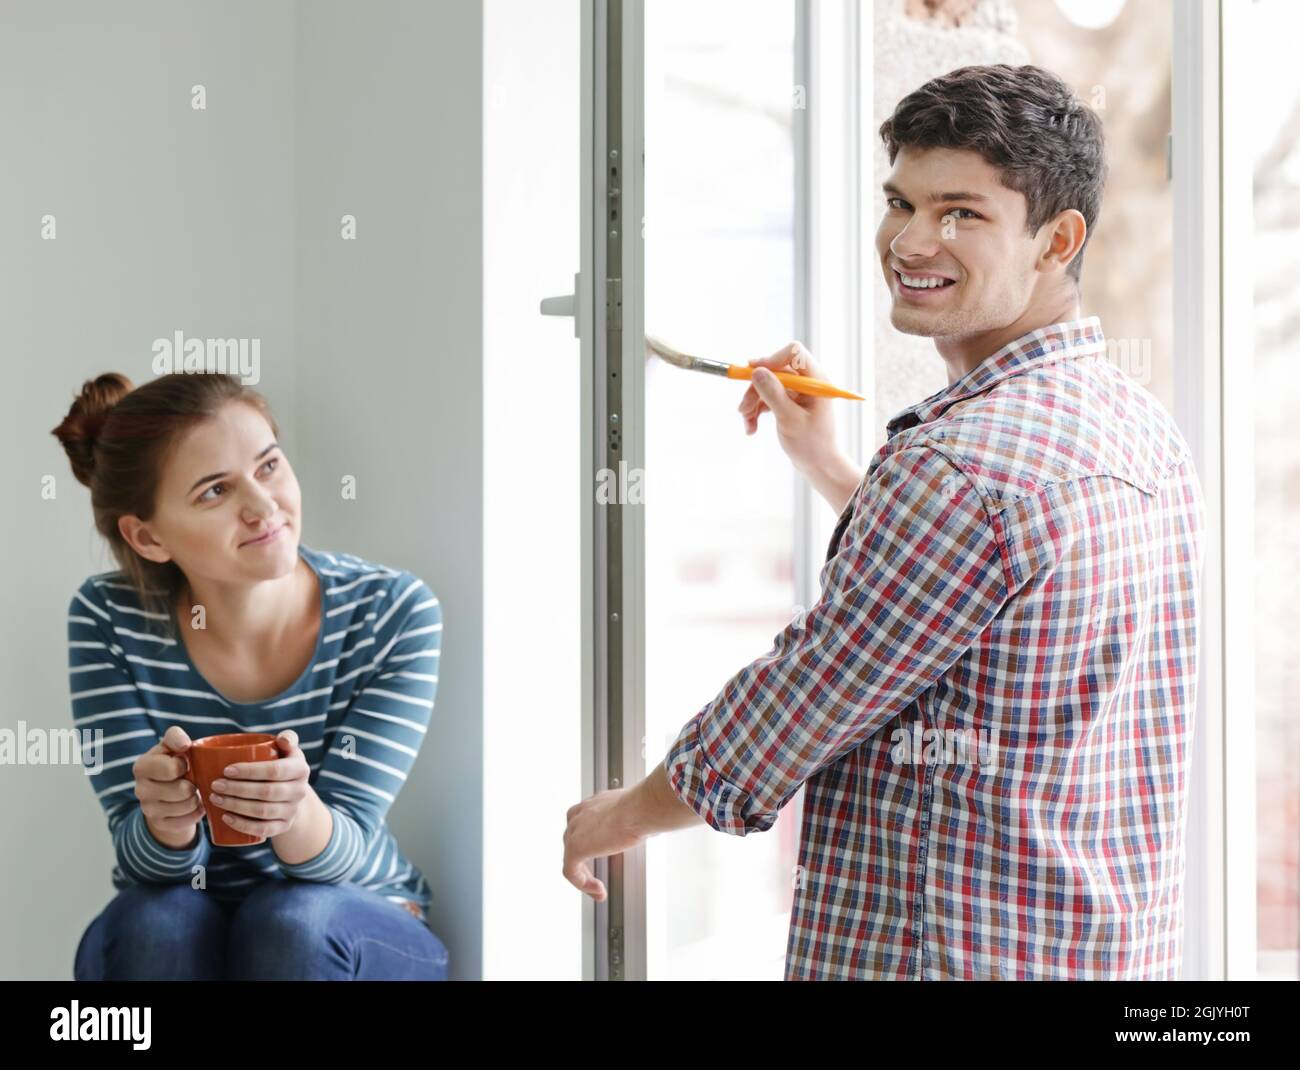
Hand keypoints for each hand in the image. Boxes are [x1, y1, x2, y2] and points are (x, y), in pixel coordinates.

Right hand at [133, 725, 204, 845]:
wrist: (166, 792)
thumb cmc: (173, 762)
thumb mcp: (171, 746)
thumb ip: (175, 737)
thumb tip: (184, 744)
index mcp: (142, 766)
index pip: (171, 768)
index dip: (185, 765)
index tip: (186, 763)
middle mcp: (140, 789)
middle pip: (182, 789)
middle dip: (194, 783)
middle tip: (193, 780)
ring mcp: (148, 809)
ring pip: (187, 805)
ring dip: (196, 798)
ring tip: (194, 792)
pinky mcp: (159, 824)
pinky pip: (188, 819)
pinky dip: (197, 812)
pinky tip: (195, 805)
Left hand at [208, 730, 311, 842]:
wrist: (292, 794)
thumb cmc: (282, 765)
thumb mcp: (288, 751)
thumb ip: (287, 738)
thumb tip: (283, 739)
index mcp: (301, 769)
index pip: (275, 770)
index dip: (250, 771)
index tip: (226, 770)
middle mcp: (300, 791)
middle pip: (266, 792)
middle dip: (237, 789)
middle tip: (215, 785)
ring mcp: (292, 811)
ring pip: (262, 812)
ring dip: (235, 806)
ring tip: (215, 798)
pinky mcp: (284, 826)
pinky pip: (263, 830)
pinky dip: (243, 825)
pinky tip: (225, 818)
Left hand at [563, 787, 644, 900]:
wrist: (642, 808)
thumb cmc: (645, 808)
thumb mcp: (635, 813)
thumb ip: (630, 821)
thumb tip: (644, 830)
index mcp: (593, 805)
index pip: (581, 825)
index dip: (589, 844)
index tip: (601, 856)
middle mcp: (580, 814)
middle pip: (572, 842)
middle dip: (584, 863)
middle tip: (597, 879)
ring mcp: (575, 830)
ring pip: (570, 859)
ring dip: (584, 878)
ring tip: (599, 890)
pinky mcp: (575, 847)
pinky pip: (571, 872)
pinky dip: (583, 884)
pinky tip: (599, 890)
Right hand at [739, 341, 839, 480]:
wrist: (819, 467)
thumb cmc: (811, 445)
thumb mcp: (789, 419)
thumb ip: (773, 394)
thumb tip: (756, 370)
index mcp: (816, 381)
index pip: (794, 353)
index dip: (772, 359)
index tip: (754, 372)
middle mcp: (807, 383)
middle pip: (774, 371)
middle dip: (756, 389)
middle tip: (742, 409)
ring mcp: (798, 393)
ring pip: (767, 386)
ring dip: (753, 403)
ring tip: (746, 423)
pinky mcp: (789, 403)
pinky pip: (768, 398)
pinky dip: (757, 411)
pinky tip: (751, 428)